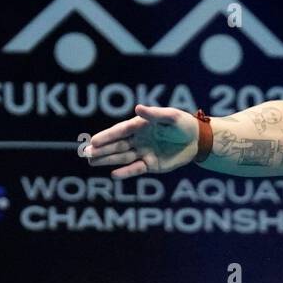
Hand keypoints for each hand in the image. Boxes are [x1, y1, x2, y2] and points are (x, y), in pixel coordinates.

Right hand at [83, 105, 199, 178]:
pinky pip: (135, 169)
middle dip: (101, 149)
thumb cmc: (183, 124)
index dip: (106, 136)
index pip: (120, 131)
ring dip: (107, 160)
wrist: (197, 140)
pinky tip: (114, 174)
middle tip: (85, 153)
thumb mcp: (171, 117)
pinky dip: (125, 172)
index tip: (93, 140)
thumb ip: (154, 114)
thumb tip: (137, 108)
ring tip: (91, 162)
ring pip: (122, 157)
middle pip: (116, 145)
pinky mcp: (150, 164)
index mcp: (140, 125)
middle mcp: (137, 139)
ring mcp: (142, 152)